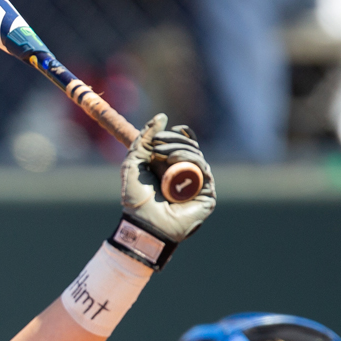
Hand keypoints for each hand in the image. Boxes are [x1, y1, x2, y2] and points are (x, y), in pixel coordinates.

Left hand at [121, 114, 215, 244]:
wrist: (144, 224)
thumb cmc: (136, 199)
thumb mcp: (133, 163)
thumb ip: (143, 139)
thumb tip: (161, 117)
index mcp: (171, 168)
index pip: (183, 144)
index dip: (179, 135)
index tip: (169, 130)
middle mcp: (186, 175)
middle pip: (190, 147)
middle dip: (174, 141)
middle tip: (157, 146)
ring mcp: (198, 185)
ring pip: (197, 156)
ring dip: (179, 150)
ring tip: (161, 156)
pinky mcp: (207, 194)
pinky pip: (203, 170)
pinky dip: (191, 160)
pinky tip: (175, 161)